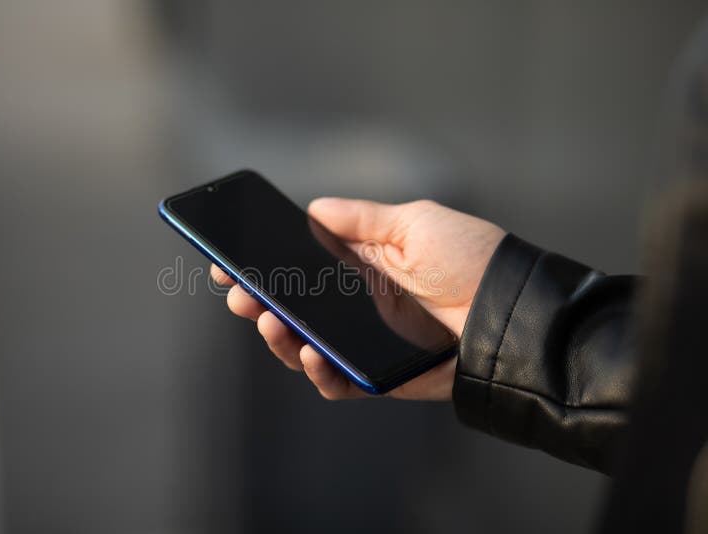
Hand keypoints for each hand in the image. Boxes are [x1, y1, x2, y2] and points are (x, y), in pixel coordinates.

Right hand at [211, 198, 504, 399]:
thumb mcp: (415, 224)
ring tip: (269, 321)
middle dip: (259, 300)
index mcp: (363, 264)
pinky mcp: (378, 374)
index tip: (232, 262)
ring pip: (304, 345)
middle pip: (294, 307)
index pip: (302, 265)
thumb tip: (313, 208)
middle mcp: (358, 304)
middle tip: (238, 293)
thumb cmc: (472, 261)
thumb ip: (362, 220)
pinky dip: (316, 370)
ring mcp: (366, 341)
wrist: (512, 314)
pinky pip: (335, 381)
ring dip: (278, 335)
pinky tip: (309, 351)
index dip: (266, 265)